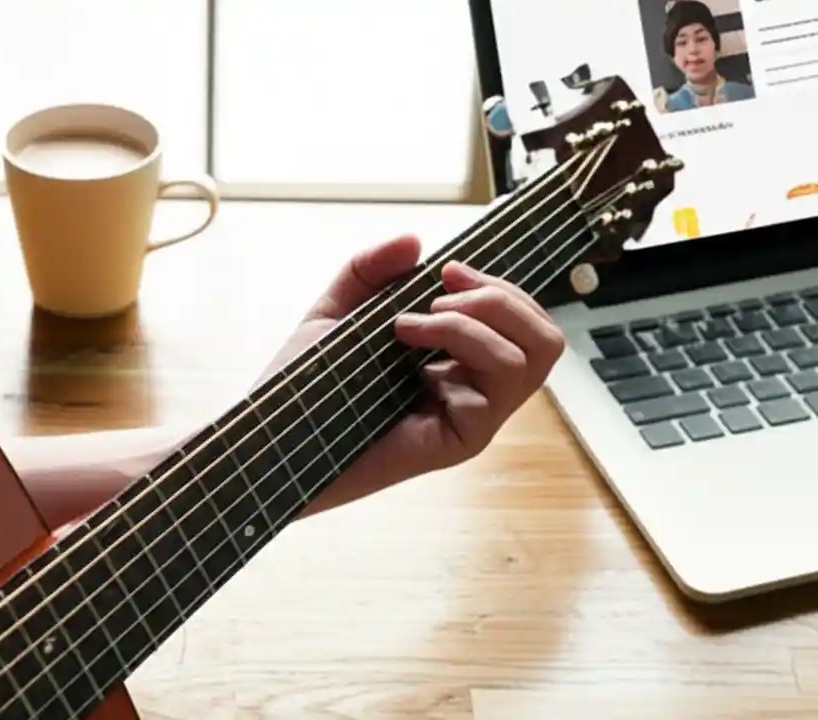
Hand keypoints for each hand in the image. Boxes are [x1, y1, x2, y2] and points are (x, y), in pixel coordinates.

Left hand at [257, 233, 565, 517]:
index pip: (522, 321)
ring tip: (417, 319)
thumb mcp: (337, 310)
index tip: (446, 269)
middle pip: (545, 337)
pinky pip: (500, 384)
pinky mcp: (462, 440)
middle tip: (440, 293)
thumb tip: (415, 242)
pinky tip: (405, 340)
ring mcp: (474, 418)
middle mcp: (475, 391)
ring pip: (533, 357)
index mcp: (458, 363)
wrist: (272, 436)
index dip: (497, 284)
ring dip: (478, 318)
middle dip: (500, 296)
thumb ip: (372, 270)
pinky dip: (461, 340)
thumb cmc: (303, 383)